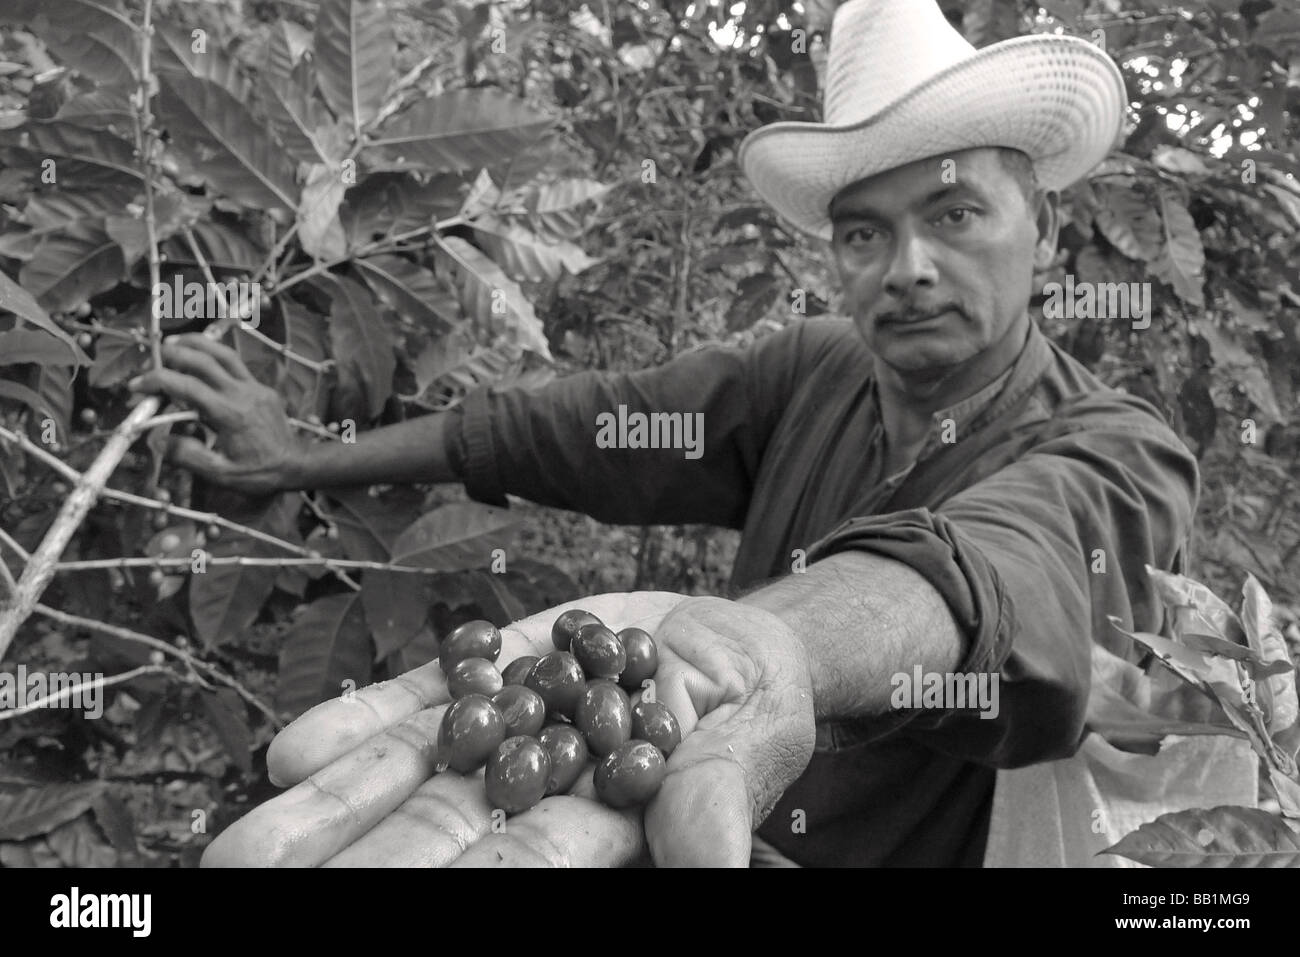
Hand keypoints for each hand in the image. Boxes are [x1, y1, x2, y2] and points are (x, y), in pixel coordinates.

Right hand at [127, 333, 305, 494]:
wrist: (296, 464)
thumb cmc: (260, 473)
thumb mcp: (221, 473)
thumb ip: (188, 456)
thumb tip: (157, 440)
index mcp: (229, 414)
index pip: (187, 387)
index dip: (157, 381)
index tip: (137, 386)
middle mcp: (242, 393)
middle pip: (204, 360)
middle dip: (173, 354)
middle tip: (151, 359)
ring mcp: (254, 387)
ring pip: (223, 353)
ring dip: (196, 344)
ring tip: (172, 343)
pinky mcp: (261, 387)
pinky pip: (235, 363)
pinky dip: (214, 355)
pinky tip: (200, 357)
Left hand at [200, 592, 815, 866]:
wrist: (722, 641)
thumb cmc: (751, 707)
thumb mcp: (750, 743)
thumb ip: (716, 799)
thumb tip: (710, 866)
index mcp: (596, 830)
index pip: (520, 867)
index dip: (457, 886)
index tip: (388, 906)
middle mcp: (530, 795)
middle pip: (434, 837)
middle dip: (359, 865)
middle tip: (258, 883)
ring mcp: (496, 735)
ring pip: (403, 781)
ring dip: (326, 812)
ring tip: (245, 852)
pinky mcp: (482, 679)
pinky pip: (412, 709)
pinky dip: (357, 728)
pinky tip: (293, 751)